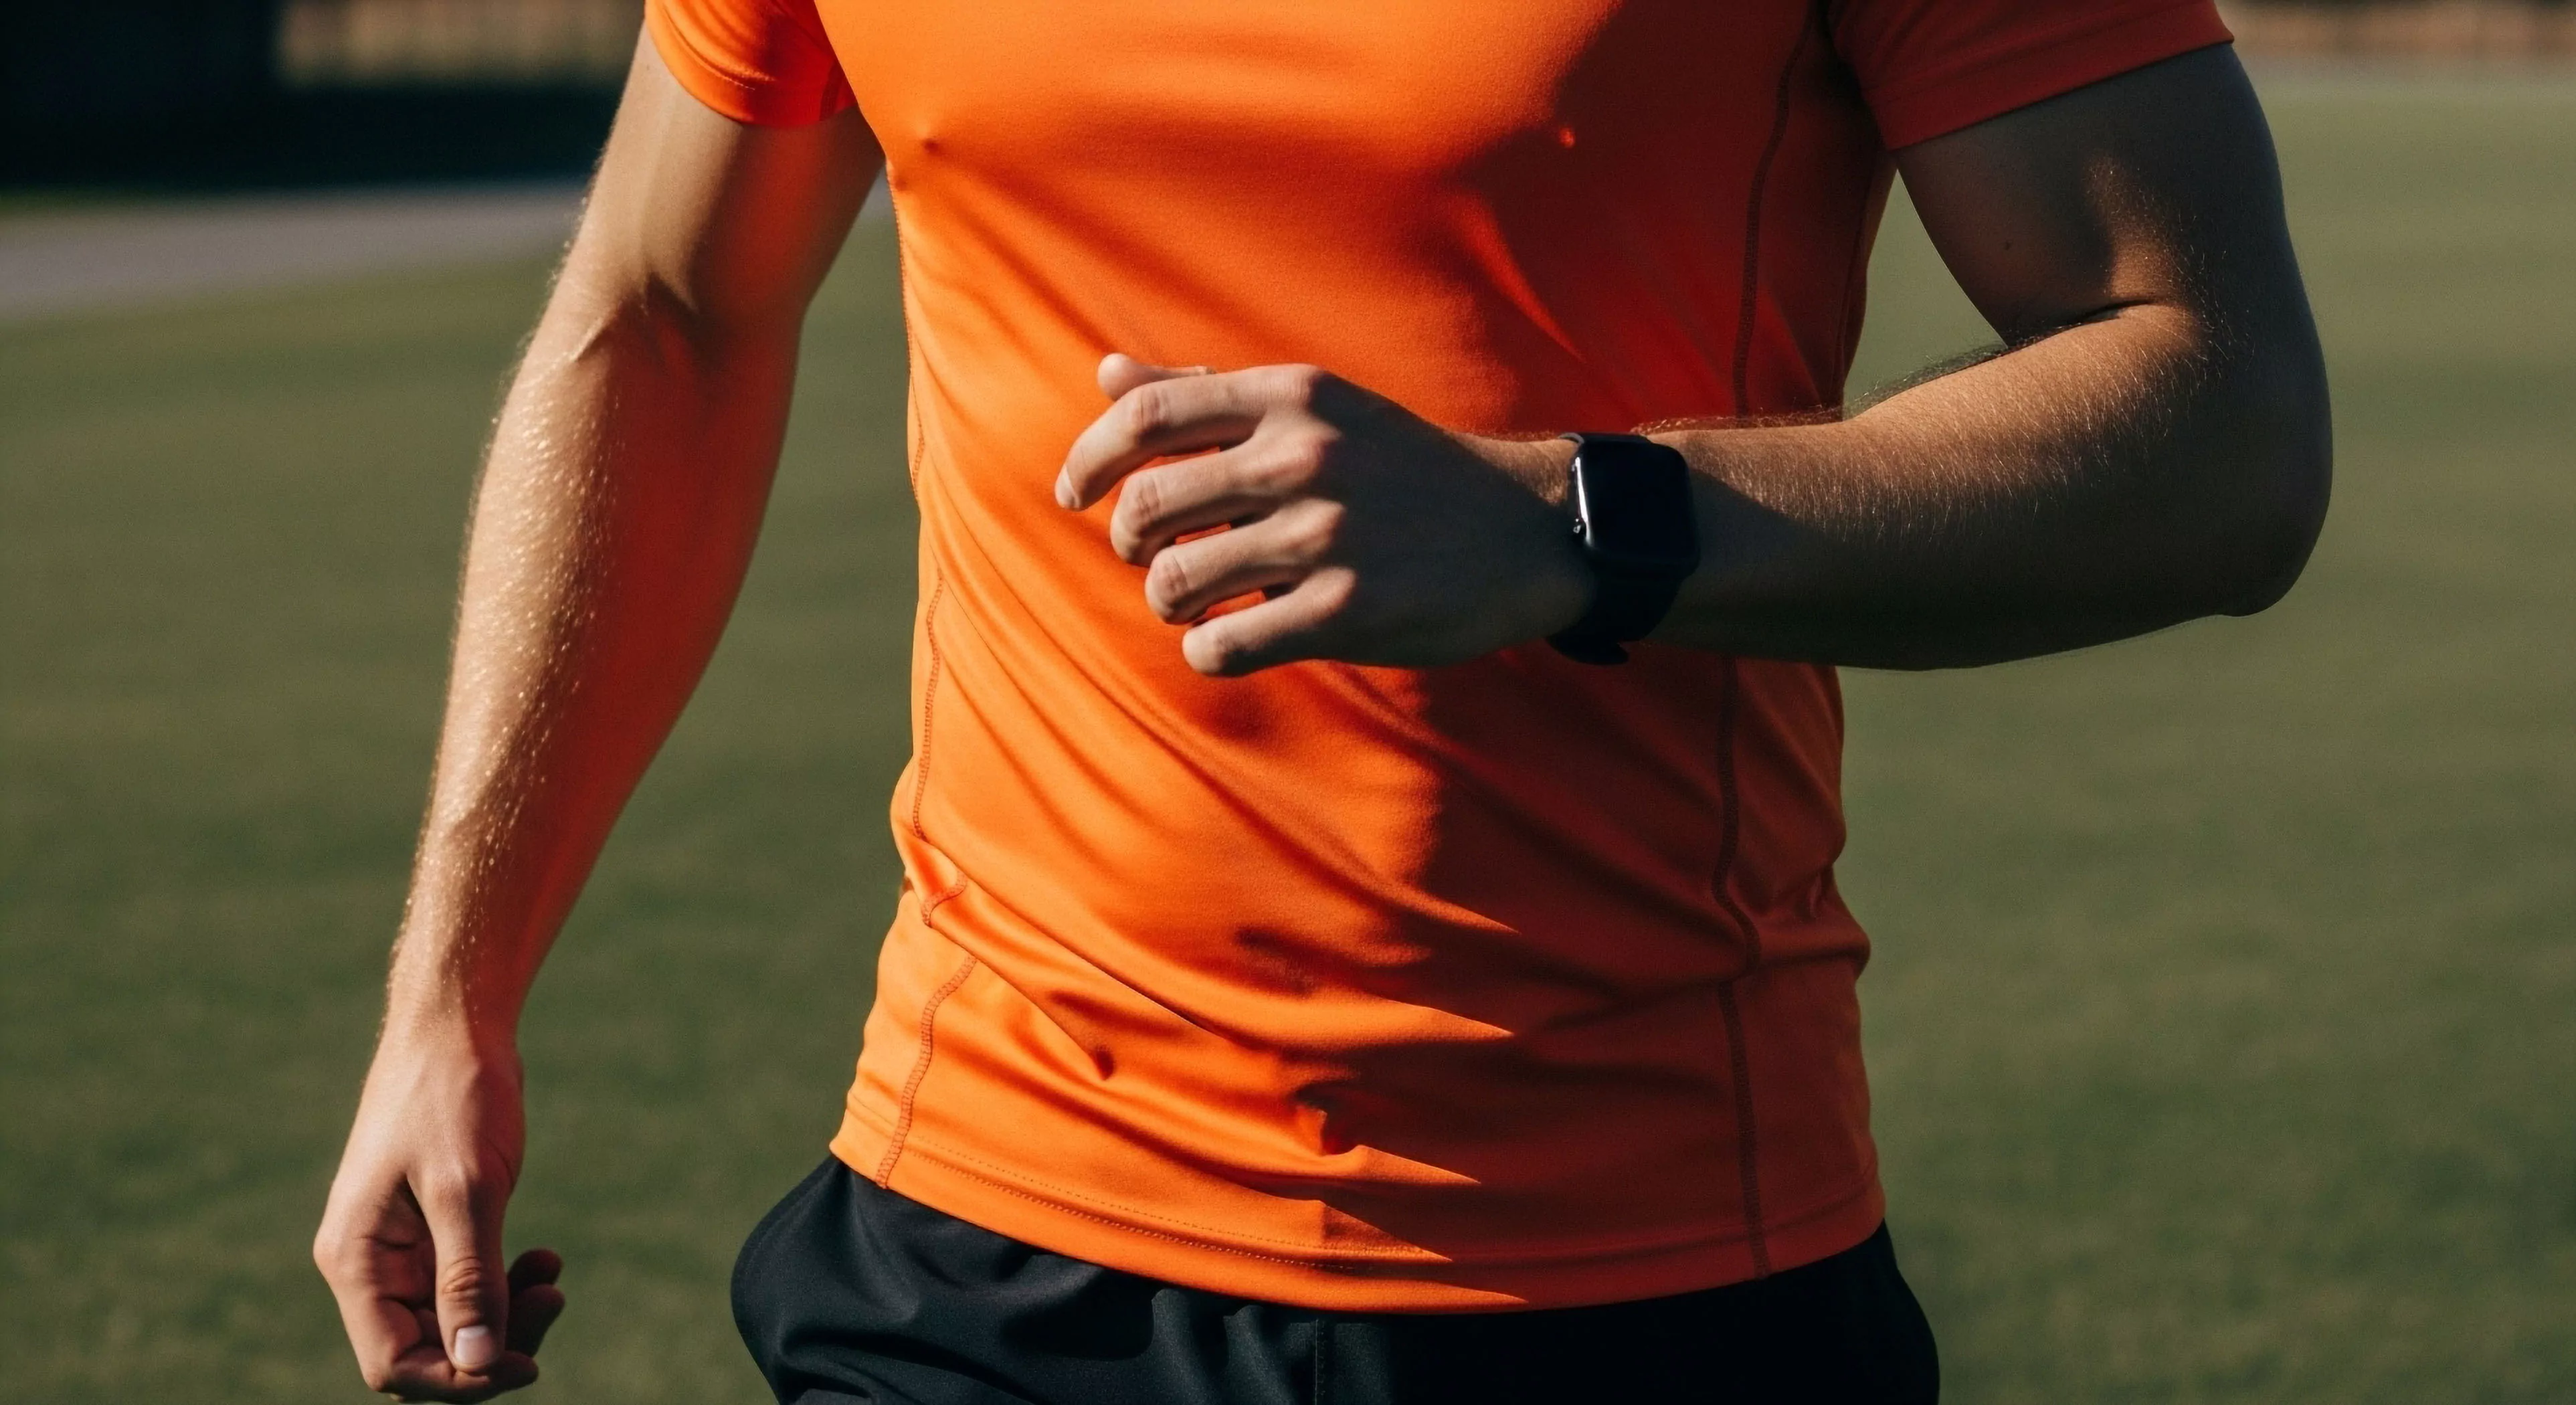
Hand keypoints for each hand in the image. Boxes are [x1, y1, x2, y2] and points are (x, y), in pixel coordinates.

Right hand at [315, 1027, 563, 1400]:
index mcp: (357, 1260)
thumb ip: (469, 1277)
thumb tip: (474, 1362)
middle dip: (490, 1346)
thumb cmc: (451, 1096)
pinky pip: (469, 1283)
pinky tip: (547, 1259)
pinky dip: (508, 1282)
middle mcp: (371, 1264)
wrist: (457, 1028)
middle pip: (426, 1349)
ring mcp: (403, 1248)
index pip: (393, 1363)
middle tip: (555, 1304)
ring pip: (453, 1320)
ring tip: (555, 1278)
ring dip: (507, 1314)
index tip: (524, 1364)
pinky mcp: (436, 1229)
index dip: (457, 1380)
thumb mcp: (466, 1188)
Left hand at [1056, 355, 1590, 675]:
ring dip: (1168, 602)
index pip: (1145, 415)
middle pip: (1146, 506)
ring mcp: (1325, 535)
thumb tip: (1105, 374)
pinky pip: (1224, 646)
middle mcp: (1303, 457)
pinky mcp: (1346, 611)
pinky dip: (1207, 653)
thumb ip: (1210, 396)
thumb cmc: (1406, 469)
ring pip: (1175, 583)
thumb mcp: (1318, 408)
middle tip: (1147, 559)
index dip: (1088, 459)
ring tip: (1194, 604)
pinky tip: (1228, 644)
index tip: (1072, 495)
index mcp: (1290, 396)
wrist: (1527, 529)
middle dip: (1128, 544)